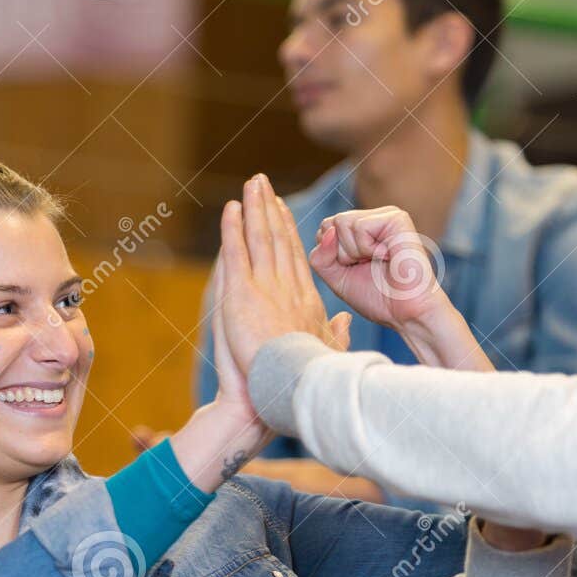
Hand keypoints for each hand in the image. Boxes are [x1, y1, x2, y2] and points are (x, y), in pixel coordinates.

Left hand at [218, 174, 349, 375]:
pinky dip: (232, 228)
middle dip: (271, 208)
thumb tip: (346, 320)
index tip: (282, 210)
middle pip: (279, 240)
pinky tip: (231, 208)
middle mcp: (288, 288)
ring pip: (261, 238)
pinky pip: (236, 251)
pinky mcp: (241, 293)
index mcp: (307, 302)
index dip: (288, 230)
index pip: (296, 258)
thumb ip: (337, 333)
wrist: (289, 393)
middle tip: (263, 184)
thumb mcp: (328, 354)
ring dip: (255, 208)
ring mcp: (265, 288)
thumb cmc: (308, 382)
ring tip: (252, 184)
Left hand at [310, 207, 452, 331]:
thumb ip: (321, 257)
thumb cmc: (378, 298)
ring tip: (379, 261)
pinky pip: (359, 226)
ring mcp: (385, 216)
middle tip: (368, 266)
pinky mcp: (396, 218)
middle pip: (330, 224)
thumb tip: (326, 231)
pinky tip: (387, 256)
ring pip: (341, 222)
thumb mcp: (337, 278)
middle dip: (341, 254)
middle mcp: (373, 218)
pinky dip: (367, 248)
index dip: (332, 256)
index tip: (357, 269)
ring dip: (355, 252)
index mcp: (361, 229)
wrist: (407, 312)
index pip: (325, 229)